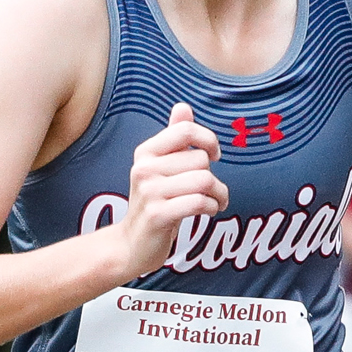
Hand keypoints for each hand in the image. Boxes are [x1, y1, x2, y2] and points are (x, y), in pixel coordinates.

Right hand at [112, 103, 227, 277]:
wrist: (132, 244)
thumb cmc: (155, 202)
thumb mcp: (161, 168)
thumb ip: (174, 138)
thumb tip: (182, 107)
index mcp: (146, 152)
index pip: (186, 131)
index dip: (208, 140)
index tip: (213, 155)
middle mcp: (144, 168)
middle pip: (201, 160)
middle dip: (214, 177)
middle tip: (211, 191)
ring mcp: (149, 192)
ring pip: (205, 181)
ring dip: (220, 194)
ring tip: (215, 202)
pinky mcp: (157, 215)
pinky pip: (199, 202)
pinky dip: (212, 207)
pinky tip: (209, 211)